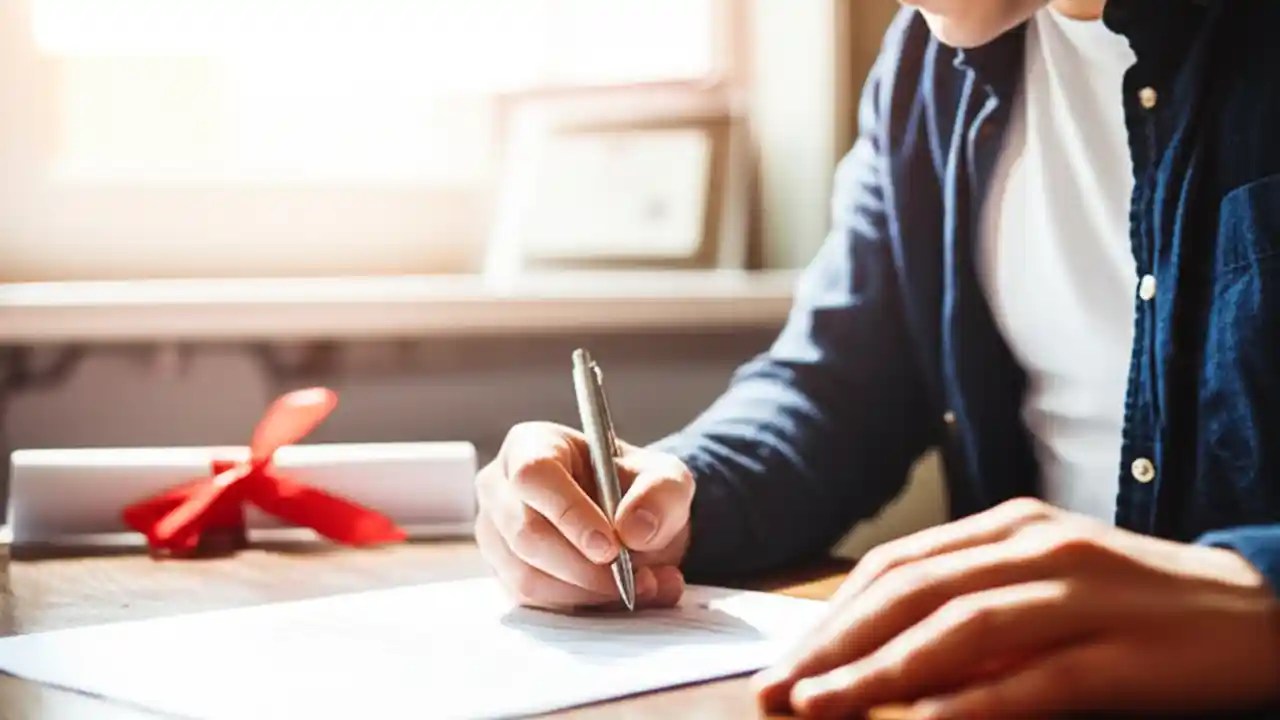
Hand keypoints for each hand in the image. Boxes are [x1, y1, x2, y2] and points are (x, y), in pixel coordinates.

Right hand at [475, 421, 693, 610]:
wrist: (631, 523)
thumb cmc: (636, 489)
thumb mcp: (666, 479)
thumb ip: (661, 495)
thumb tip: (635, 529)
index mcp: (531, 446)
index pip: (533, 475)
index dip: (569, 513)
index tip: (611, 547)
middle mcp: (501, 488)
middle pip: (525, 534)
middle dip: (585, 567)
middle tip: (635, 576)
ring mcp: (496, 534)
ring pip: (528, 577)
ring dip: (589, 593)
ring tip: (643, 585)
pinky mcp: (504, 575)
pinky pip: (535, 603)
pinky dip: (582, 607)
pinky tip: (620, 595)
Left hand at [754, 498, 1279, 718]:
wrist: (1259, 610)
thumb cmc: (1133, 603)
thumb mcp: (1044, 582)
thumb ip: (970, 600)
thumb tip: (878, 649)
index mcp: (1009, 526)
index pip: (896, 566)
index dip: (832, 614)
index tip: (784, 660)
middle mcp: (1035, 547)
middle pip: (910, 592)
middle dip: (834, 645)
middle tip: (778, 691)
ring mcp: (1080, 595)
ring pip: (958, 629)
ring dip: (879, 671)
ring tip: (822, 707)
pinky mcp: (1121, 654)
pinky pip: (1033, 680)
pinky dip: (970, 703)